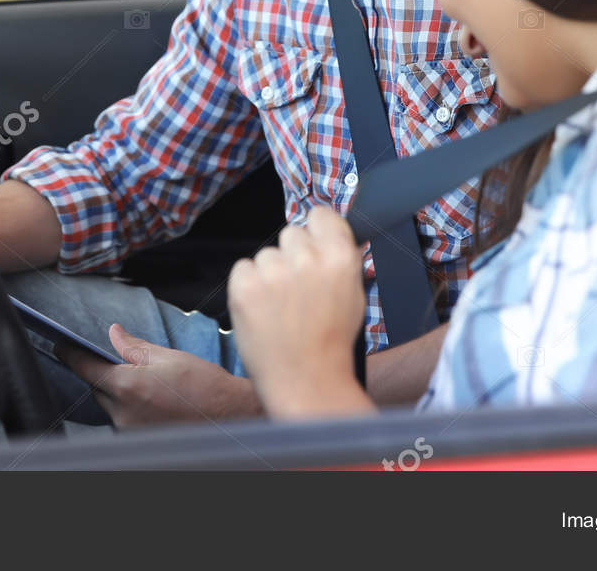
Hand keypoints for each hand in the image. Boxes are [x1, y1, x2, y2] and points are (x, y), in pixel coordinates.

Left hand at [60, 323, 258, 427]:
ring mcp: (129, 431)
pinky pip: (123, 419)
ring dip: (120, 393)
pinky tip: (153, 401)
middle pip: (98, 388)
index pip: (85, 368)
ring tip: (150, 385)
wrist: (230, 418)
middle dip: (106, 374)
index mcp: (127, 386)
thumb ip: (134, 347)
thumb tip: (114, 333)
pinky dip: (131, 408)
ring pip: (111, 405)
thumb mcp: (168, 357)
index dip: (71, 354)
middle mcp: (123, 413)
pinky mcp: (138, 441)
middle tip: (126, 364)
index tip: (61, 345)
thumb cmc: (204, 386)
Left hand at [227, 206, 373, 418]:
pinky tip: (263, 311)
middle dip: (292, 255)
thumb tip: (328, 234)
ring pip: (266, 253)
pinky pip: (243, 268)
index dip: (317, 230)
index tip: (313, 242)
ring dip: (270, 273)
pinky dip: (248, 286)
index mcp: (340, 257)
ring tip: (281, 308)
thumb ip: (340, 260)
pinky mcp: (244, 286)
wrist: (306, 381)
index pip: (321, 214)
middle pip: (291, 233)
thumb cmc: (331, 343)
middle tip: (297, 289)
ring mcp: (273, 271)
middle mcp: (307, 258)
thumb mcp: (353, 295)